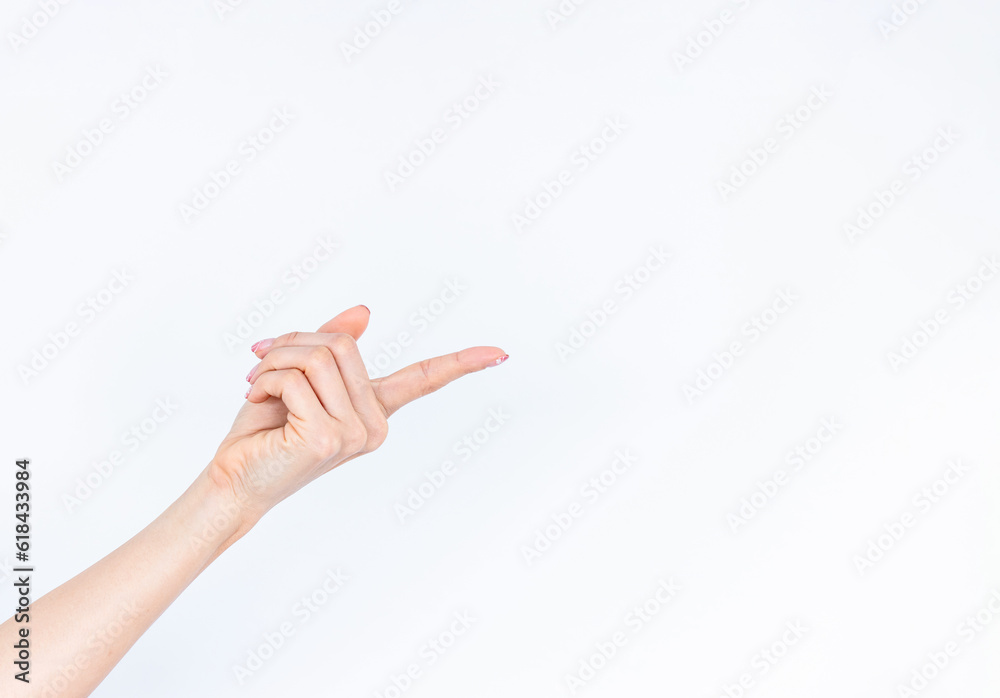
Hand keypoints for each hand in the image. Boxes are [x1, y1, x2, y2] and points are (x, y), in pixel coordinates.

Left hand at [207, 305, 506, 531]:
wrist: (232, 481)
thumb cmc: (262, 431)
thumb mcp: (298, 377)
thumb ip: (331, 345)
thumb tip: (365, 312)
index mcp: (374, 411)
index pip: (425, 379)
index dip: (463, 362)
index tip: (500, 352)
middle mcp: (374, 425)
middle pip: (341, 344)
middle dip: (292, 344)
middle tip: (259, 363)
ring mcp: (356, 435)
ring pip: (318, 356)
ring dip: (274, 360)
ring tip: (254, 384)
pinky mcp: (328, 438)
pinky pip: (297, 379)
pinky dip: (265, 379)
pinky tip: (255, 400)